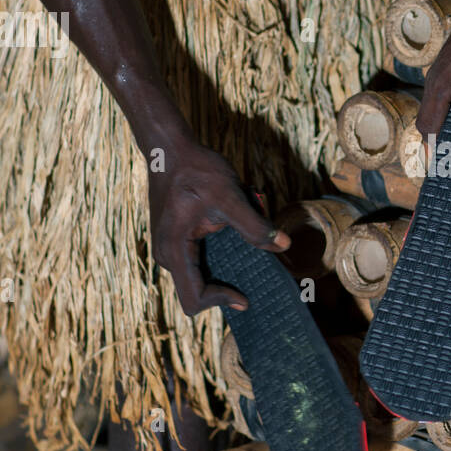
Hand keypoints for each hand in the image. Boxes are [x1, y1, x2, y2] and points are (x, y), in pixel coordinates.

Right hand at [148, 138, 289, 315]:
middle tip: (252, 277)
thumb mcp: (231, 195)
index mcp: (174, 249)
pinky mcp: (175, 240)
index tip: (245, 296)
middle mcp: (166, 255)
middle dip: (224, 288)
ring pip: (197, 277)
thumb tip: (283, 246)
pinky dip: (216, 260)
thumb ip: (255, 226)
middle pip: (195, 293)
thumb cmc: (197, 169)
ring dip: (221, 271)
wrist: (170, 149)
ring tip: (243, 250)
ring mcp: (168, 248)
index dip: (220, 301)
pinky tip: (233, 240)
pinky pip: (196, 262)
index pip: (193, 298)